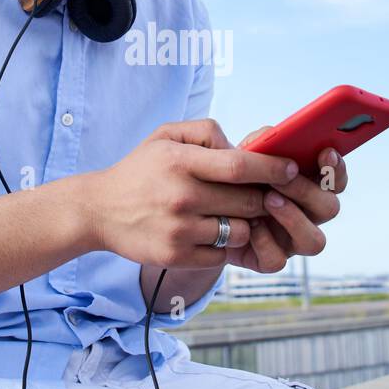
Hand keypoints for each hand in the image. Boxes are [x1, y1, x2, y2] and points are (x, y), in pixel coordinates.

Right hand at [86, 119, 297, 270]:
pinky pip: (221, 254)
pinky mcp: (175, 256)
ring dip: (244, 223)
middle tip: (266, 195)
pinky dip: (223, 245)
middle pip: (248, 201)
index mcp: (180, 161)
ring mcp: (178, 229)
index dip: (273, 168)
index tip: (291, 170)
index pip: (241, 165)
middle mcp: (181, 195)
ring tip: (231, 214)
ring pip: (239, 230)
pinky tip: (210, 232)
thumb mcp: (166, 135)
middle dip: (264, 198)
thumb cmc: (141, 170)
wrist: (97, 210)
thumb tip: (246, 148)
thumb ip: (207, 132)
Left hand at [219, 127, 347, 273]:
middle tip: (280, 179)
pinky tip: (248, 225)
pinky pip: (277, 260)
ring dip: (294, 219)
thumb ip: (262, 143)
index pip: (336, 179)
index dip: (335, 168)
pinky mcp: (268, 260)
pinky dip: (264, 242)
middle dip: (306, 190)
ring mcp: (291, 241)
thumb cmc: (233, 178)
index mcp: (308, 187)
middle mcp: (307, 216)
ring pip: (314, 241)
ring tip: (268, 200)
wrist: (206, 211)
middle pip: (330, 208)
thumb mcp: (245, 155)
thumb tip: (272, 135)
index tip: (325, 152)